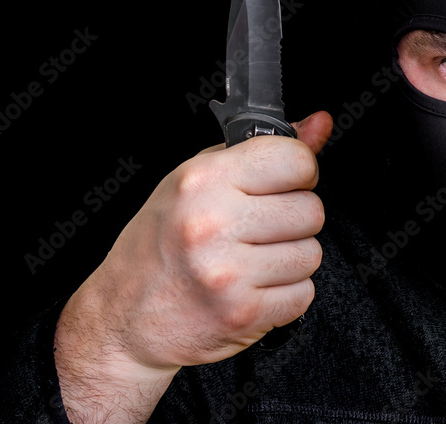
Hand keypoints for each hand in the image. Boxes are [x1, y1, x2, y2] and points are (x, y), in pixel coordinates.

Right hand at [54, 111, 331, 422]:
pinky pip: (303, 294)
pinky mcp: (242, 313)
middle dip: (295, 219)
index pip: (295, 160)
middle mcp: (213, 223)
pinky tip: (253, 287)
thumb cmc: (161, 244)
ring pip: (312, 254)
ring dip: (291, 259)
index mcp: (203, 181)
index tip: (286, 182)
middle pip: (311, 210)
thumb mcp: (200, 180)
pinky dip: (285, 295)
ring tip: (253, 260)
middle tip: (262, 228)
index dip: (300, 171)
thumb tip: (321, 124)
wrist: (124, 320)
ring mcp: (228, 272)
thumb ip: (264, 151)